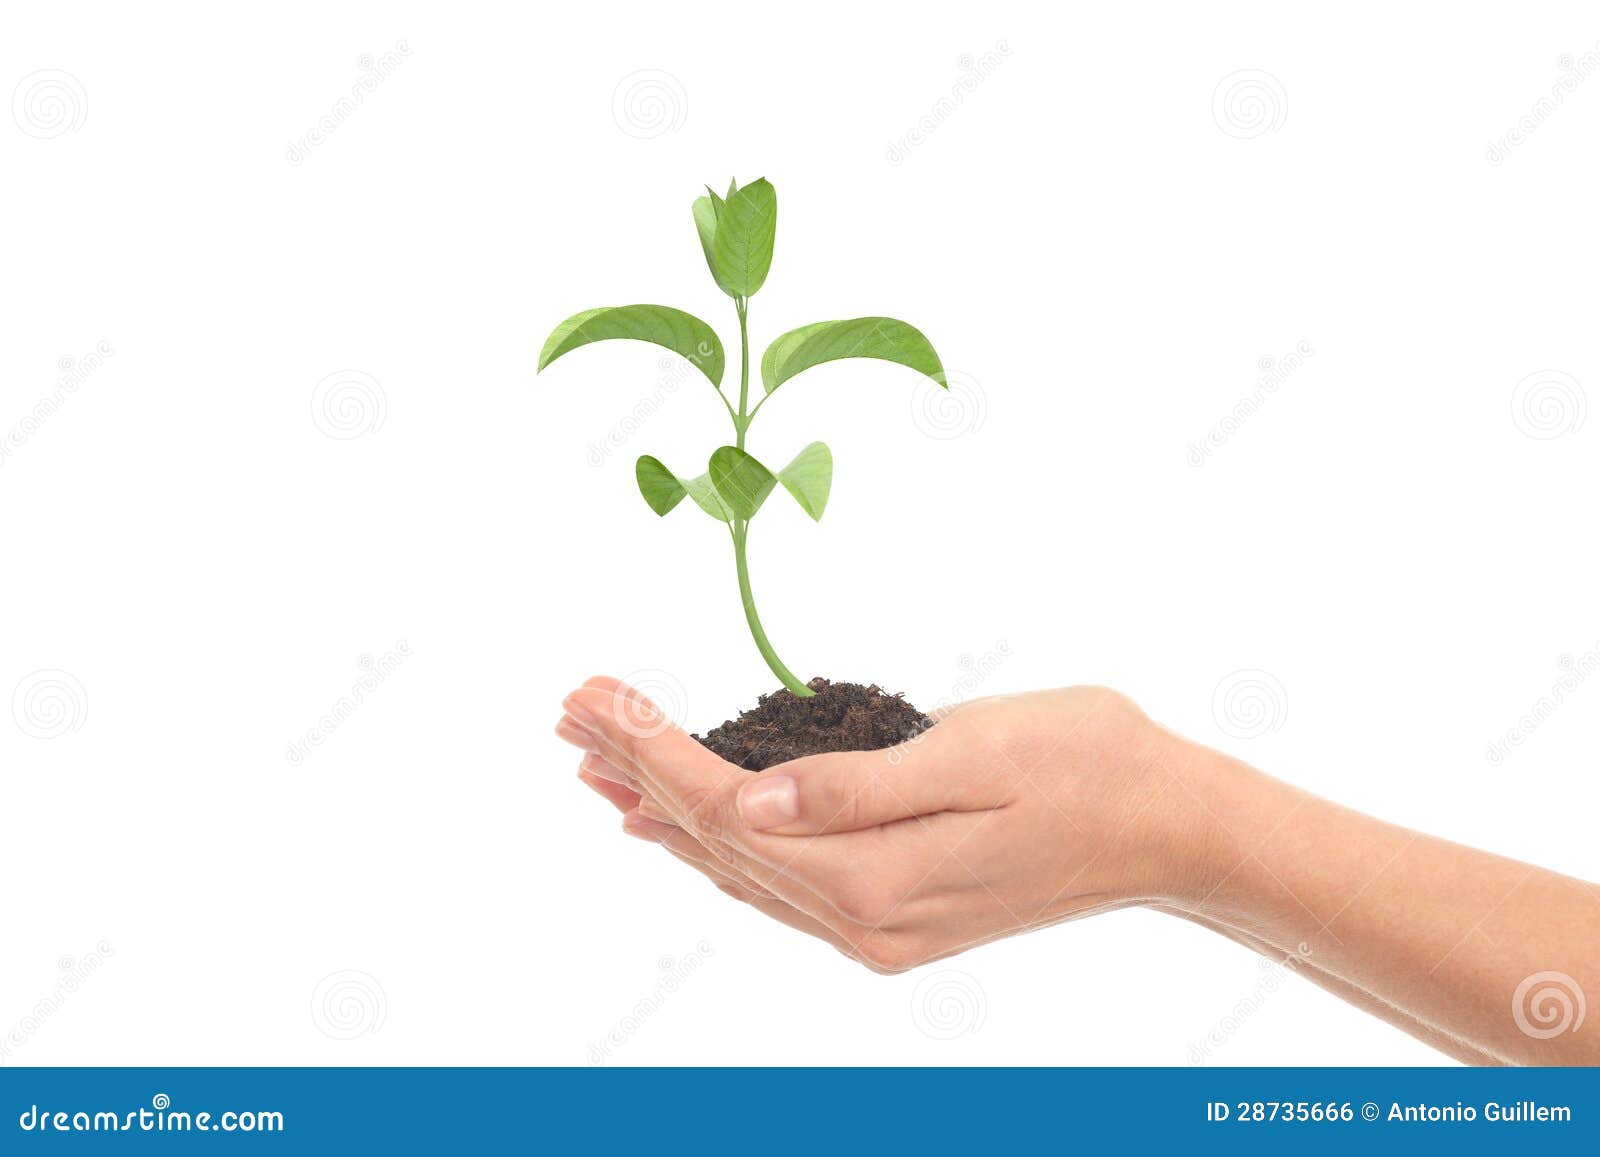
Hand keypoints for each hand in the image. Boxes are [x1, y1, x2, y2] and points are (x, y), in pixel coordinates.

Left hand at [557, 678, 1195, 971]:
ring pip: (738, 866)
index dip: (651, 749)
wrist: (1167, 827)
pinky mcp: (895, 916)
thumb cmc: (1087, 765)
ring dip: (664, 810)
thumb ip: (859, 787)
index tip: (592, 695)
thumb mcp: (978, 753)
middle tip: (571, 712)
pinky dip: (718, 844)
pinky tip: (682, 824)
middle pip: (717, 839)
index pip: (728, 808)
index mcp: (875, 877)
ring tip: (597, 762)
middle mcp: (862, 920)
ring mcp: (877, 929)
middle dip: (638, 770)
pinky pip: (777, 883)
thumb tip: (751, 800)